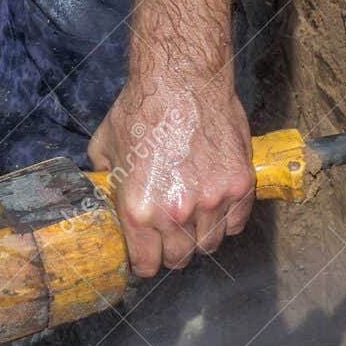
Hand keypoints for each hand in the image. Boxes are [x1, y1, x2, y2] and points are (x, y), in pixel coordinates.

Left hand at [88, 75, 255, 277]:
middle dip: (171, 252)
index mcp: (139, 211)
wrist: (182, 81)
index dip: (145, 263)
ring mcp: (213, 201)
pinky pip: (236, 223)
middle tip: (168, 238)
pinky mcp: (240, 185)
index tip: (146, 257)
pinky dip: (226, 221)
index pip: (146, 264)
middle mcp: (176, 214)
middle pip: (179, 258)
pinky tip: (215, 209)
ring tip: (192, 222)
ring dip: (199, 238)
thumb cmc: (141, 111)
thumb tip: (105, 195)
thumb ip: (106, 181)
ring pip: (209, 244)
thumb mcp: (105, 149)